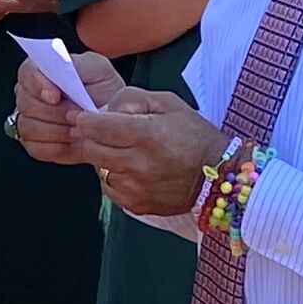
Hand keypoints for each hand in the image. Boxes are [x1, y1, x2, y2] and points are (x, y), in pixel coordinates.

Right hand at [13, 53, 125, 164]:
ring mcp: (28, 120)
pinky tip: (74, 142)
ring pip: (29, 127)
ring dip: (58, 131)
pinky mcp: (34, 144)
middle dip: (54, 113)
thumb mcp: (98, 69)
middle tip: (78, 116)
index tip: (55, 96)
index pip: (27, 73)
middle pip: (26, 104)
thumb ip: (78, 65)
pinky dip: (58, 147)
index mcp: (41, 71)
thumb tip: (60, 74)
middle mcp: (29, 95)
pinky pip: (36, 148)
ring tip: (80, 128)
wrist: (113, 118)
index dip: (38, 85)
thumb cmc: (103, 90)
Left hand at [74, 89, 229, 214]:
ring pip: (98, 168)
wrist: (218, 177)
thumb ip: (132, 99)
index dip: (85, 120)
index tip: (84, 117)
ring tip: (122, 150)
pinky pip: (109, 188)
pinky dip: (113, 176)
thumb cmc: (193, 135)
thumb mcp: (167, 103)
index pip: (97, 127)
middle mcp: (138, 164)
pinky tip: (130, 169)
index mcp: (147, 135)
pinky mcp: (137, 205)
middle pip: (91, 149)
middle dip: (90, 137)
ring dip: (103, 157)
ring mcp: (136, 188)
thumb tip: (104, 109)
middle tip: (100, 132)